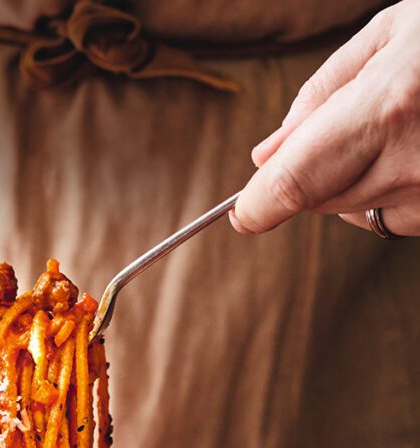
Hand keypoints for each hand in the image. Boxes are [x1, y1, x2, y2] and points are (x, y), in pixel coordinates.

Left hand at [231, 0, 419, 237]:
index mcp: (388, 106)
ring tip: (396, 128)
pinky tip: (416, 148)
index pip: (292, 185)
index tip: (242, 212)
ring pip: (350, 212)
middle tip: (336, 131)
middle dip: (305, 175)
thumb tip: (266, 156)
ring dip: (347, 181)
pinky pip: (391, 217)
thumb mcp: (394, 33)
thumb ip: (320, 95)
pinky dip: (385, 189)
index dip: (256, 205)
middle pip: (314, 201)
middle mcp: (411, 161)